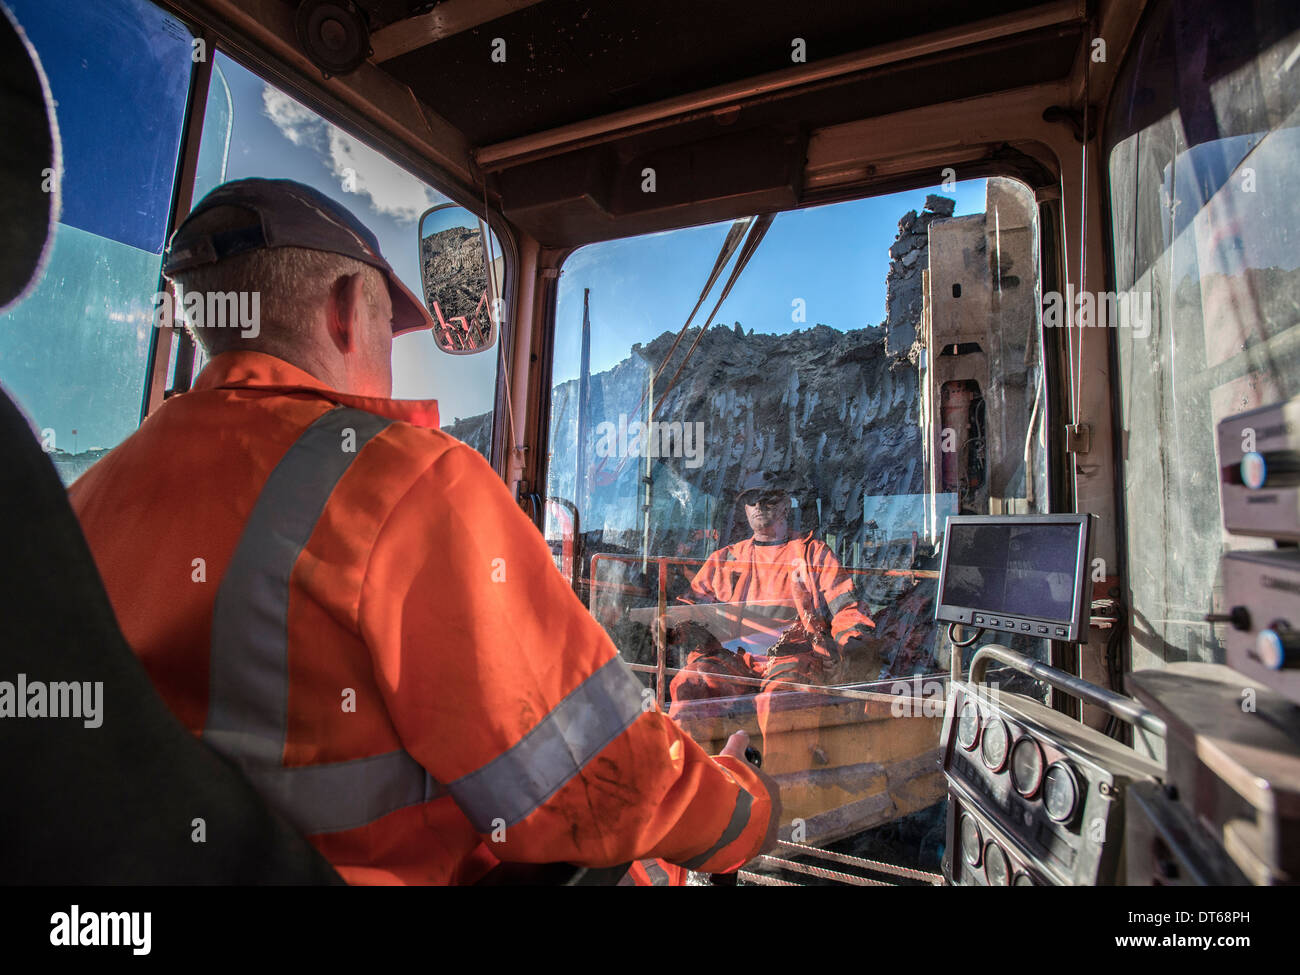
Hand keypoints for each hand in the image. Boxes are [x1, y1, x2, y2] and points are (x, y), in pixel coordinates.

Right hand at [720, 731, 782, 856]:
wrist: (726, 810)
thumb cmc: (729, 780)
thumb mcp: (731, 756)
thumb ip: (738, 744)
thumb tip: (741, 733)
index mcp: (772, 788)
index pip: (761, 790)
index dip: (744, 789)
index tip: (731, 791)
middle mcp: (776, 810)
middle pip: (761, 810)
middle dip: (745, 810)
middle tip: (726, 810)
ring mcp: (770, 830)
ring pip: (757, 830)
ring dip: (742, 828)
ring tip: (723, 826)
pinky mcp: (761, 848)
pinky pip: (751, 846)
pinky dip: (739, 843)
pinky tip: (726, 840)